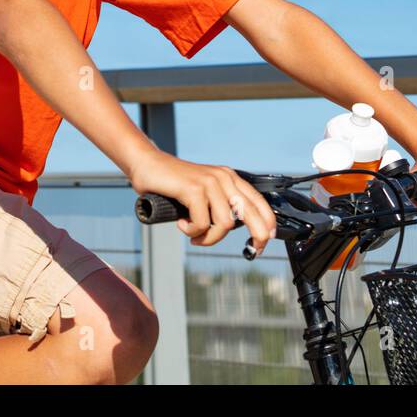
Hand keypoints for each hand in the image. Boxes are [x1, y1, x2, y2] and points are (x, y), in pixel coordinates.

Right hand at [129, 151, 277, 255]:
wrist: (148, 165)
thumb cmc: (174, 185)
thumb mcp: (204, 193)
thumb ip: (220, 205)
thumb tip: (236, 229)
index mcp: (230, 179)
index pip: (259, 202)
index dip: (267, 225)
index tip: (262, 244)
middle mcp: (224, 178)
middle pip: (251, 214)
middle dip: (257, 236)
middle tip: (252, 251)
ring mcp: (210, 182)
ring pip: (224, 225)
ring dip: (208, 238)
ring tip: (194, 235)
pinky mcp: (195, 189)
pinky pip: (202, 224)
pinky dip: (192, 231)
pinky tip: (182, 225)